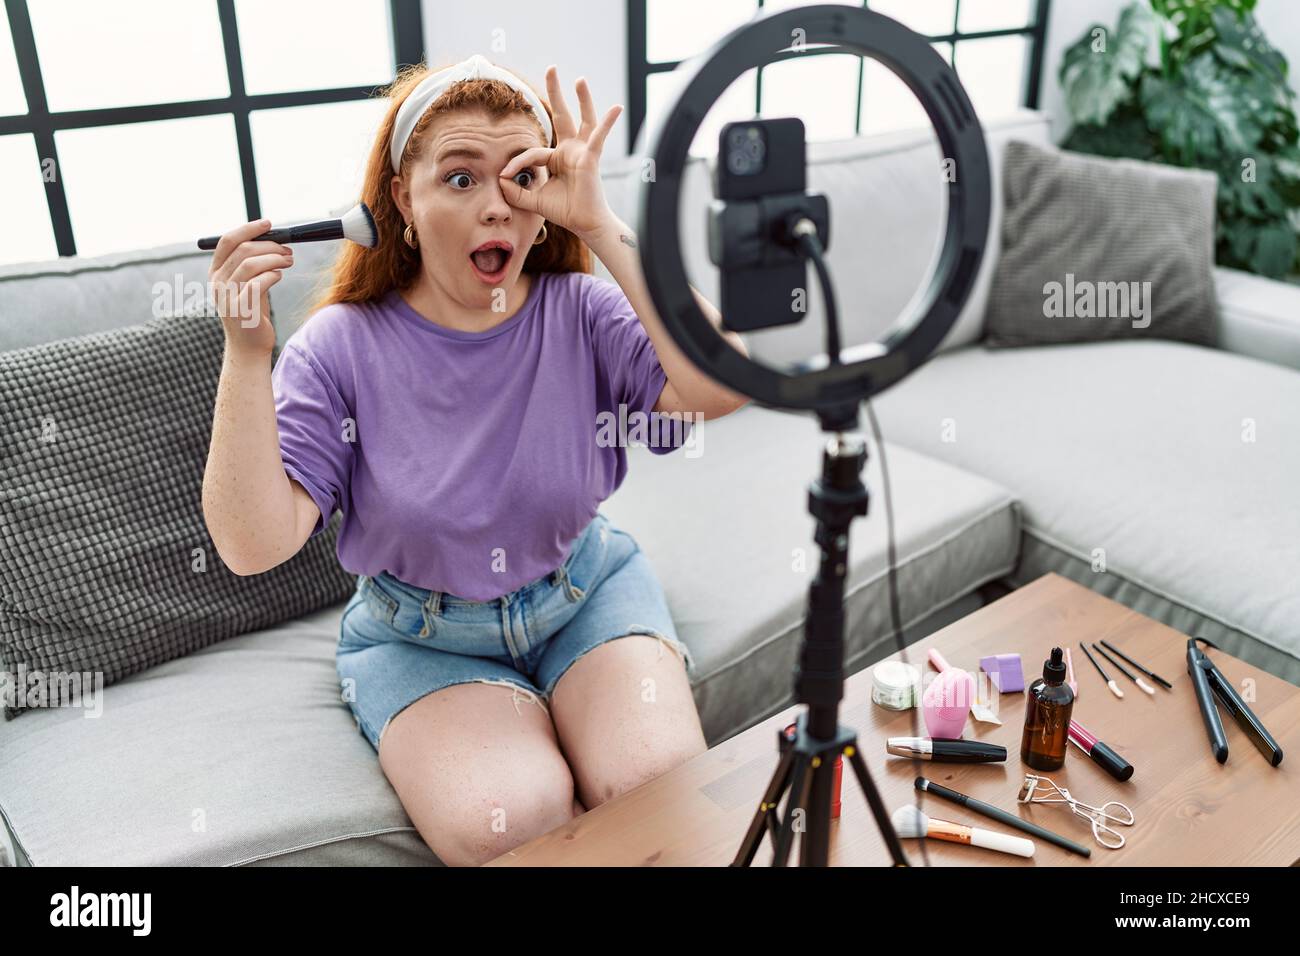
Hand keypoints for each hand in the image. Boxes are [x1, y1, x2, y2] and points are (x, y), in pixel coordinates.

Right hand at [207, 218, 292, 356]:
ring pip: (251, 264)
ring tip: (288, 261)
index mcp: (216, 273)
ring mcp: (227, 296)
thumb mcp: (248, 284)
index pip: (227, 241)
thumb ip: (252, 264)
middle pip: (242, 249)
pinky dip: (273, 275)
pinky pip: (258, 283)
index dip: (248, 228)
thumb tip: (272, 239)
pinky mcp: (241, 310)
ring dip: (275, 258)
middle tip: (287, 250)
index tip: (269, 223)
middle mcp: (217, 283)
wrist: (249, 346)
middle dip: (269, 245)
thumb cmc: (252, 312)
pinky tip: (279, 276)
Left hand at [497, 65, 621, 242]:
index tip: (504, 175)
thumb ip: (515, 191)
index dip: (516, 162)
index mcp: (557, 159)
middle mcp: (570, 151)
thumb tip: (498, 179)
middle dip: (556, 93)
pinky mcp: (591, 158)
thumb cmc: (564, 211)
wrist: (584, 224)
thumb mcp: (532, 199)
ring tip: (580, 79)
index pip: (532, 153)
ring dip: (582, 99)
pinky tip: (617, 108)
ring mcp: (582, 152)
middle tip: (551, 69)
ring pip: (582, 120)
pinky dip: (608, 122)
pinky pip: (599, 137)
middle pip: (562, 116)